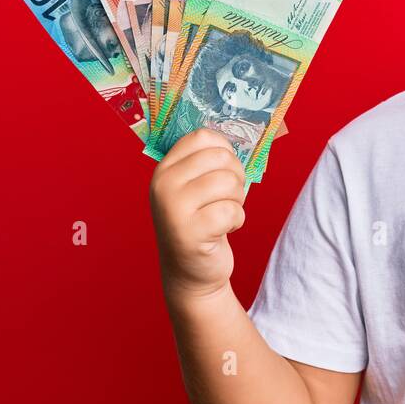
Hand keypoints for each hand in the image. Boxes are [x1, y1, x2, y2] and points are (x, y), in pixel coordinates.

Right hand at [150, 127, 248, 299]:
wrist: (190, 271)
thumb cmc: (202, 221)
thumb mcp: (196, 187)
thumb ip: (208, 161)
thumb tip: (241, 132)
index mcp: (165, 168)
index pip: (202, 137)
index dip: (225, 150)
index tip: (224, 169)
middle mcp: (163, 184)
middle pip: (220, 157)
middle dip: (236, 177)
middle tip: (228, 196)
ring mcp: (173, 208)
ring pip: (228, 182)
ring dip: (237, 200)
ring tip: (224, 212)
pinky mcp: (189, 232)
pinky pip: (231, 211)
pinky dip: (236, 220)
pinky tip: (223, 229)